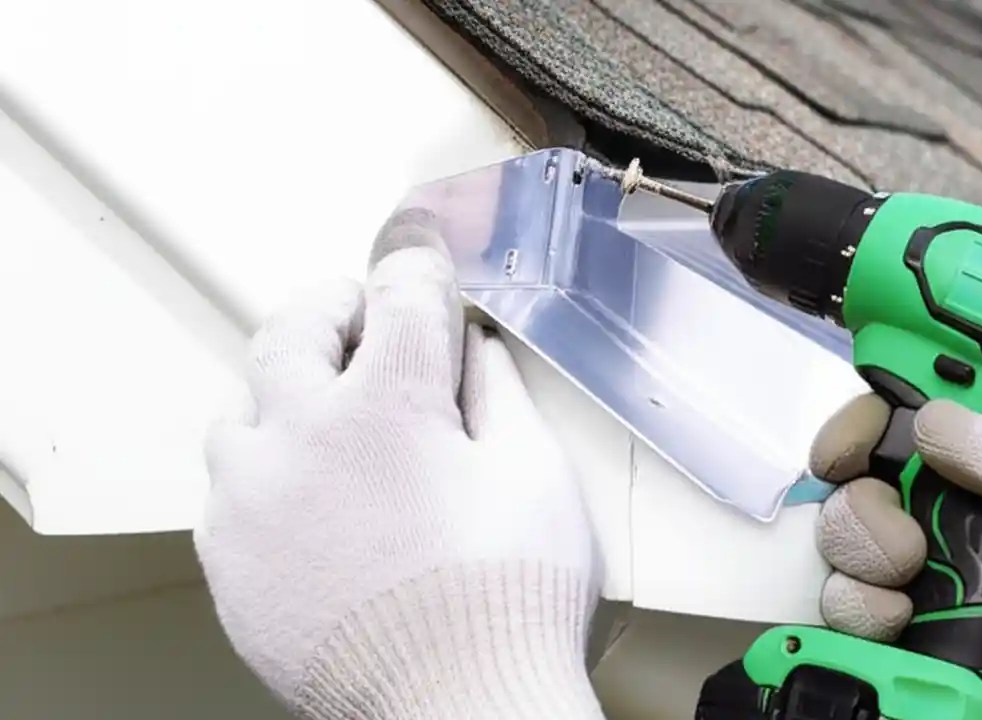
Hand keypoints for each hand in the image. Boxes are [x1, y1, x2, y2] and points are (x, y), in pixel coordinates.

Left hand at [196, 220, 603, 718]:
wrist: (458, 708)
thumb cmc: (506, 601)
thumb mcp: (536, 476)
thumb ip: (497, 393)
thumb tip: (473, 351)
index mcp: (385, 406)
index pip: (398, 292)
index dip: (417, 264)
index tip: (418, 252)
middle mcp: (300, 440)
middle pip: (294, 327)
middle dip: (335, 307)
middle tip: (365, 318)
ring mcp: (252, 503)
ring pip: (242, 406)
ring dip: (286, 391)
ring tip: (332, 415)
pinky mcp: (232, 563)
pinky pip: (228, 489)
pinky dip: (266, 470)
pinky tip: (311, 495)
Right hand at [809, 396, 981, 719]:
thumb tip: (933, 421)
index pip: (914, 416)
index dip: (869, 418)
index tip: (851, 445)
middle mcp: (943, 517)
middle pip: (860, 474)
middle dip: (867, 505)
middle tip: (910, 548)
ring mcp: (908, 572)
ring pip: (839, 533)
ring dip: (865, 561)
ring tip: (911, 596)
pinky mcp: (882, 622)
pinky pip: (834, 594)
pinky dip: (859, 609)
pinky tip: (901, 625)